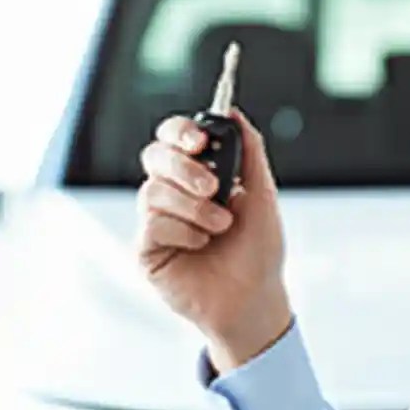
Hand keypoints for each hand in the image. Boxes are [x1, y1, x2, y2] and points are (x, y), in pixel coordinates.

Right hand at [136, 107, 290, 370]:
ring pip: (154, 190)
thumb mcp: (263, 195)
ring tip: (220, 226)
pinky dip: (184, 230)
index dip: (180, 131)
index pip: (174, 138)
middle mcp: (173, 193)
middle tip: (214, 187)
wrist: (254, 297)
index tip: (200, 140)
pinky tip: (201, 244)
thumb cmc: (259, 250)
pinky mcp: (146, 248)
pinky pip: (152, 223)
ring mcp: (157, 220)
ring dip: (194, 207)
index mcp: (199, 175)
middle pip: (155, 156)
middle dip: (183, 166)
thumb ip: (250, 152)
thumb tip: (233, 112)